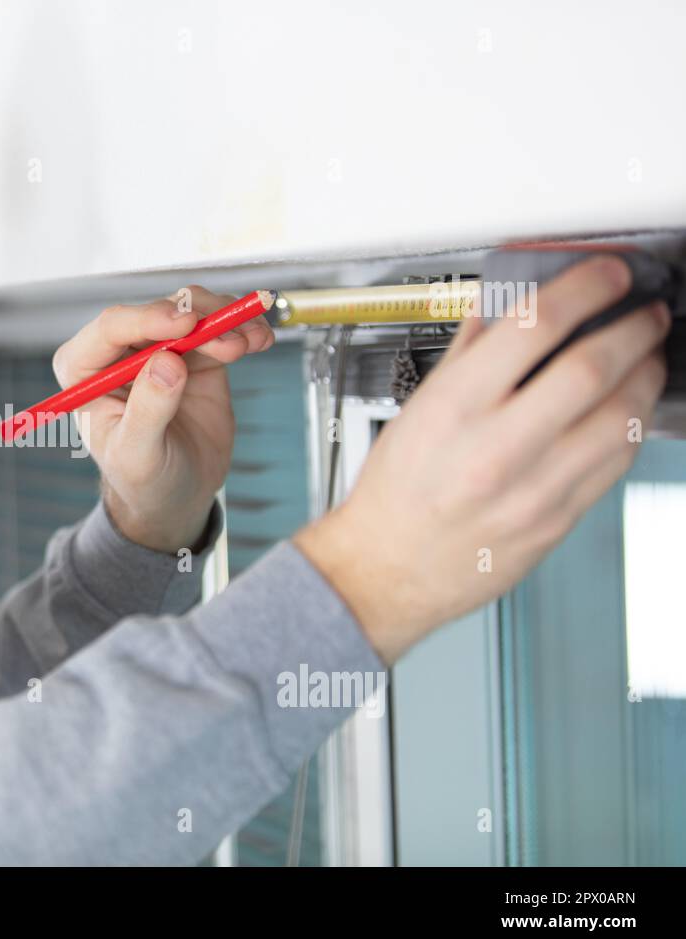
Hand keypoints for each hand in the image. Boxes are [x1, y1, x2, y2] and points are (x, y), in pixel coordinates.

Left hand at [52, 285, 274, 552]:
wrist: (177, 495)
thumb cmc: (143, 480)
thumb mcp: (138, 456)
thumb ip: (148, 411)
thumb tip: (166, 362)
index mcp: (85, 372)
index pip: (111, 328)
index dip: (149, 319)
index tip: (186, 325)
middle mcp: (119, 351)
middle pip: (157, 311)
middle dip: (199, 318)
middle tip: (233, 342)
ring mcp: (159, 348)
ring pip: (191, 309)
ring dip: (225, 318)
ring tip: (251, 342)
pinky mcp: (194, 353)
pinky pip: (218, 325)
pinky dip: (242, 326)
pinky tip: (260, 339)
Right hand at [294, 256, 669, 664]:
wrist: (388, 568)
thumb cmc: (395, 495)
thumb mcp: (415, 410)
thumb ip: (467, 353)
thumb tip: (504, 307)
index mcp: (453, 409)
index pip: (534, 327)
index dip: (585, 288)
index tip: (607, 275)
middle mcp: (495, 448)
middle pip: (591, 368)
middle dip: (632, 327)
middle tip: (643, 312)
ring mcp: (533, 489)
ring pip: (621, 416)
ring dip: (646, 374)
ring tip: (646, 356)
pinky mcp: (558, 520)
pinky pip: (617, 461)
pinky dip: (633, 423)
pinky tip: (628, 407)